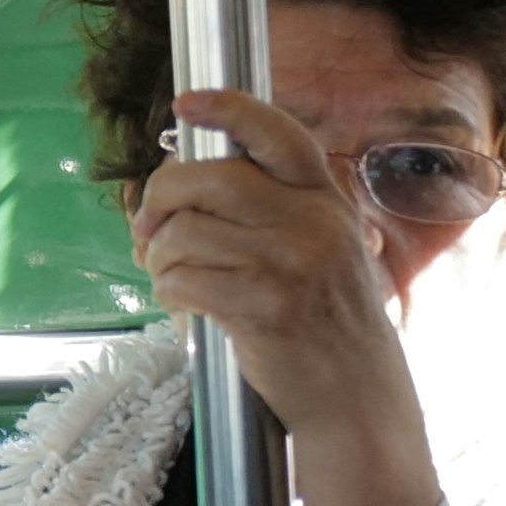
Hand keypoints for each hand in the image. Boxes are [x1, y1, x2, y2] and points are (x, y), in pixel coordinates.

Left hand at [130, 89, 447, 505]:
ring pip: (184, 232)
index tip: (185, 104)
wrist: (358, 401)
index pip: (278, 134)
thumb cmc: (327, 325)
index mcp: (329, 202)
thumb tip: (187, 186)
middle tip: (147, 229)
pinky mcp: (264, 307)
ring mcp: (292, 264)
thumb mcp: (326, 253)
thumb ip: (278, 213)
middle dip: (159, 197)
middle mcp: (314, 223)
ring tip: (171, 278)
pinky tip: (184, 306)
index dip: (228, 108)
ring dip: (161, 257)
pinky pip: (182, 278)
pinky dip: (169, 292)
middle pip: (207, 178)